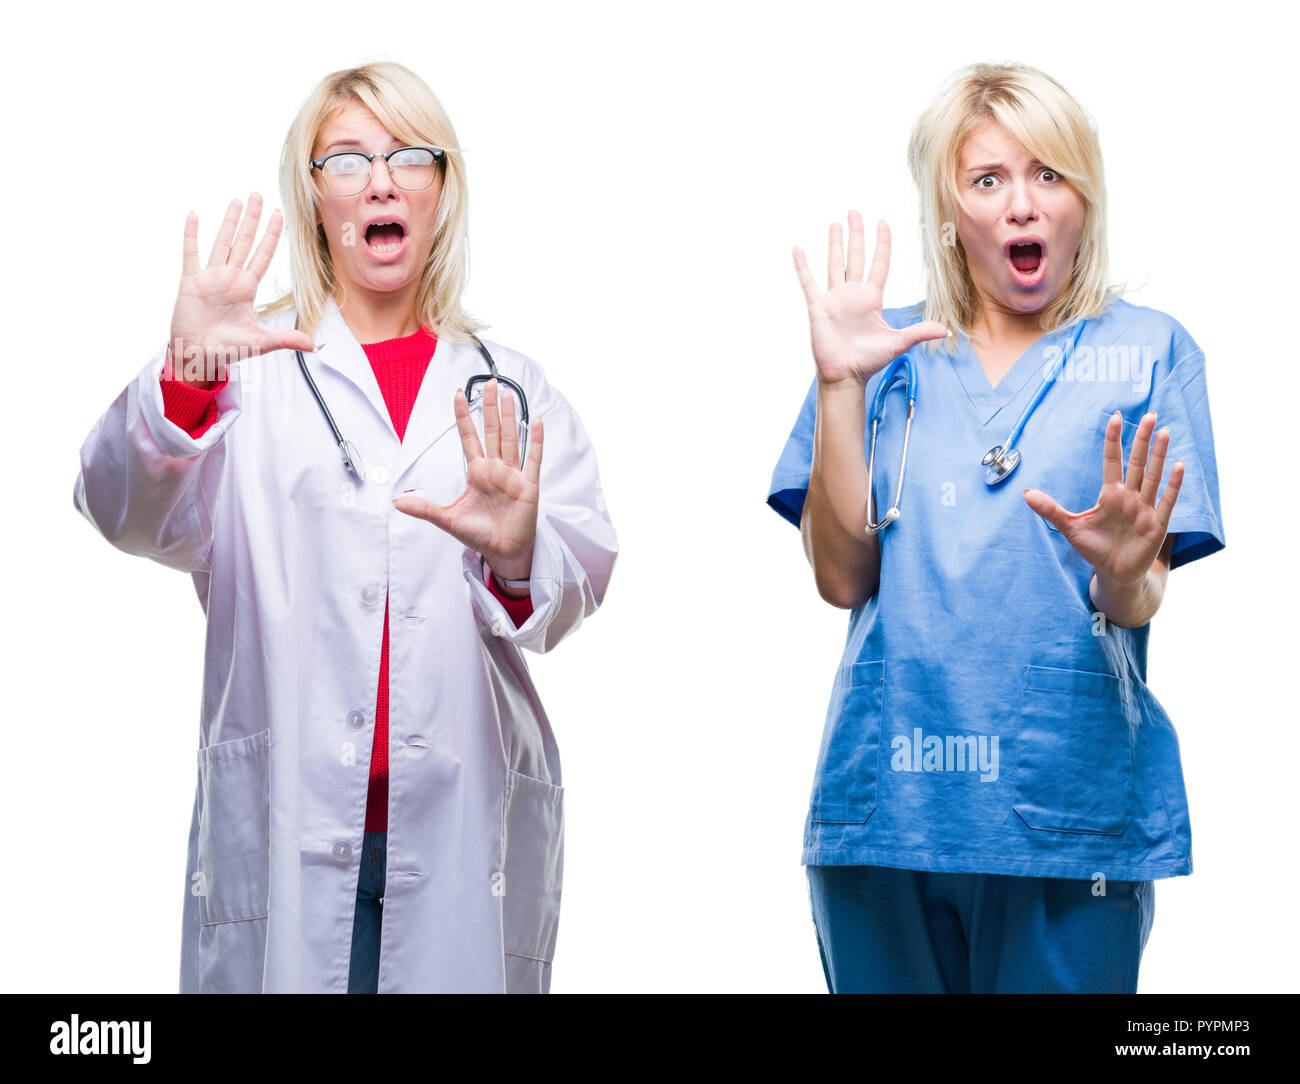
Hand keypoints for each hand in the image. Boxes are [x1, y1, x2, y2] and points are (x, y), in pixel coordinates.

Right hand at [166, 194, 315, 387]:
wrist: (199, 356)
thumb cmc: (227, 349)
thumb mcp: (260, 342)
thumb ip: (286, 339)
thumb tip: (314, 345)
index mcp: (247, 288)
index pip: (263, 255)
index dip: (271, 236)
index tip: (279, 215)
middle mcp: (230, 278)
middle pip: (244, 242)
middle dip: (252, 219)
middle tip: (258, 195)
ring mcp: (210, 277)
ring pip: (222, 242)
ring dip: (229, 221)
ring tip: (237, 200)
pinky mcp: (190, 281)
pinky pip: (191, 253)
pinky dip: (192, 234)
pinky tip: (195, 215)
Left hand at [392, 379, 542, 581]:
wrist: (503, 552)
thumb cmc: (479, 535)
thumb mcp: (448, 520)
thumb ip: (425, 509)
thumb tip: (397, 502)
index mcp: (477, 473)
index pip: (468, 437)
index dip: (464, 416)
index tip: (458, 395)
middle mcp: (496, 469)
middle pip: (492, 431)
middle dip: (489, 406)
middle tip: (488, 382)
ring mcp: (513, 475)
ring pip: (510, 439)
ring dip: (509, 416)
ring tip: (507, 393)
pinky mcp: (529, 486)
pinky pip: (533, 459)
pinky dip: (535, 441)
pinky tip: (535, 422)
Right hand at [793, 211, 949, 387]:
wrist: (845, 375)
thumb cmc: (870, 360)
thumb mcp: (897, 343)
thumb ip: (919, 332)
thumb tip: (947, 330)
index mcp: (872, 297)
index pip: (879, 263)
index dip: (882, 244)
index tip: (883, 223)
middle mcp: (853, 293)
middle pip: (856, 256)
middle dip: (856, 234)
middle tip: (855, 212)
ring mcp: (834, 298)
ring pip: (834, 264)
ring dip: (834, 244)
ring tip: (835, 223)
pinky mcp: (818, 307)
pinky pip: (809, 282)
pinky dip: (802, 266)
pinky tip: (798, 250)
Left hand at [1022, 412, 1182, 583]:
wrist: (1114, 574)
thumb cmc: (1094, 548)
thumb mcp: (1070, 527)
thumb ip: (1050, 510)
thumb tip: (1025, 493)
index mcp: (1110, 494)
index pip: (1113, 460)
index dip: (1114, 440)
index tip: (1116, 417)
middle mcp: (1130, 496)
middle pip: (1137, 462)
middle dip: (1143, 440)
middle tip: (1151, 415)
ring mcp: (1145, 509)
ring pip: (1153, 476)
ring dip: (1159, 455)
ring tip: (1165, 431)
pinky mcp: (1157, 525)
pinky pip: (1167, 501)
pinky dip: (1173, 485)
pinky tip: (1179, 465)